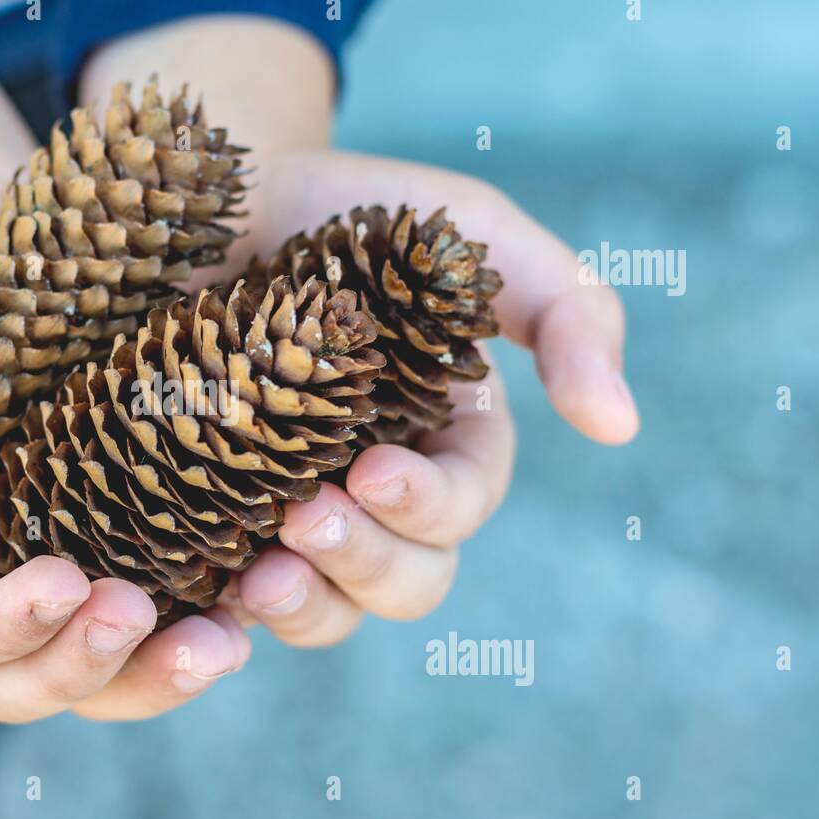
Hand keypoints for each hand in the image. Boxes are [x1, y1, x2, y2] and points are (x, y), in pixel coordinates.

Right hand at [0, 188, 249, 722]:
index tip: (65, 585)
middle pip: (24, 676)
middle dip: (84, 666)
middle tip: (143, 619)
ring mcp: (57, 545)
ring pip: (100, 657)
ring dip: (157, 669)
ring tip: (226, 639)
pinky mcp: (127, 510)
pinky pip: (166, 586)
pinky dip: (206, 607)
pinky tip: (256, 588)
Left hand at [193, 149, 639, 643]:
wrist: (213, 201)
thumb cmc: (349, 213)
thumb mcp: (473, 231)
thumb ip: (568, 309)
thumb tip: (618, 424)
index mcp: (446, 438)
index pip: (462, 503)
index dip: (429, 507)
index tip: (373, 473)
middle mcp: (374, 490)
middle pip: (405, 579)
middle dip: (367, 565)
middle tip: (306, 523)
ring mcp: (291, 510)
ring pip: (324, 606)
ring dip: (303, 608)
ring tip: (256, 580)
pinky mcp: (211, 517)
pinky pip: (226, 600)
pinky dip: (223, 617)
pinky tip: (200, 600)